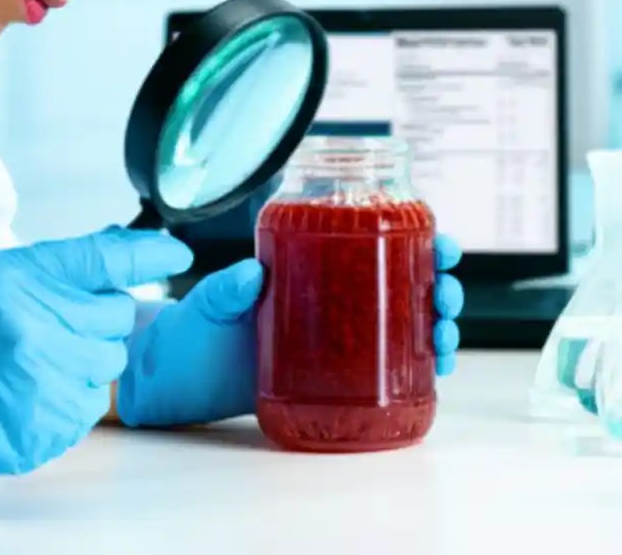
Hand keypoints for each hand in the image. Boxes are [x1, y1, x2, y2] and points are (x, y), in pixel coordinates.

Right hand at [0, 227, 192, 518]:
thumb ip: (47, 270)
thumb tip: (116, 254)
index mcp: (13, 279)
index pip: (105, 257)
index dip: (150, 255)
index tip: (177, 255)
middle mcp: (35, 323)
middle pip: (118, 314)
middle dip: (95, 321)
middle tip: (49, 330)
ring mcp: (44, 376)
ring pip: (110, 360)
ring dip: (84, 362)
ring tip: (30, 367)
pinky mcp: (48, 422)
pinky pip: (92, 403)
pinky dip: (70, 401)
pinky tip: (27, 397)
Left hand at [117, 234, 465, 427]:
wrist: (175, 378)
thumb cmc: (194, 328)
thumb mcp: (211, 298)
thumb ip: (229, 286)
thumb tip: (250, 276)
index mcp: (313, 268)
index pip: (378, 245)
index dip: (420, 242)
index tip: (442, 244)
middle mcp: (335, 301)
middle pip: (408, 286)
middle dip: (442, 288)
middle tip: (446, 296)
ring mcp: (339, 341)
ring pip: (409, 327)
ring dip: (439, 328)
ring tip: (445, 338)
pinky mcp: (336, 379)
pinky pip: (390, 371)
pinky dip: (422, 368)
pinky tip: (438, 369)